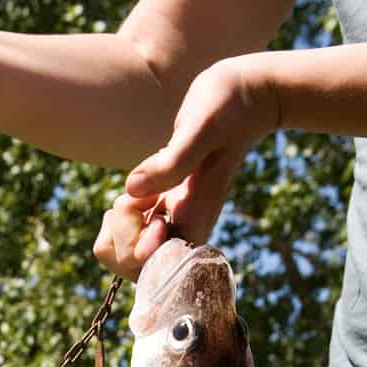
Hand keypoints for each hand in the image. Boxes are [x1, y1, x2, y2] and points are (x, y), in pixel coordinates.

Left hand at [93, 56, 279, 277]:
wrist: (246, 97)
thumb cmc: (228, 109)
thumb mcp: (201, 130)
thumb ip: (172, 162)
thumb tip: (131, 189)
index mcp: (193, 225)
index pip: (150, 269)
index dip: (135, 248)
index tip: (152, 211)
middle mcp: (181, 230)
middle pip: (129, 266)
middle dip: (121, 233)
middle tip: (137, 197)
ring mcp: (170, 221)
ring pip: (124, 250)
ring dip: (120, 221)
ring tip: (142, 190)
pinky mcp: (162, 207)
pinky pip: (128, 229)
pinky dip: (123, 211)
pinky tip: (140, 188)